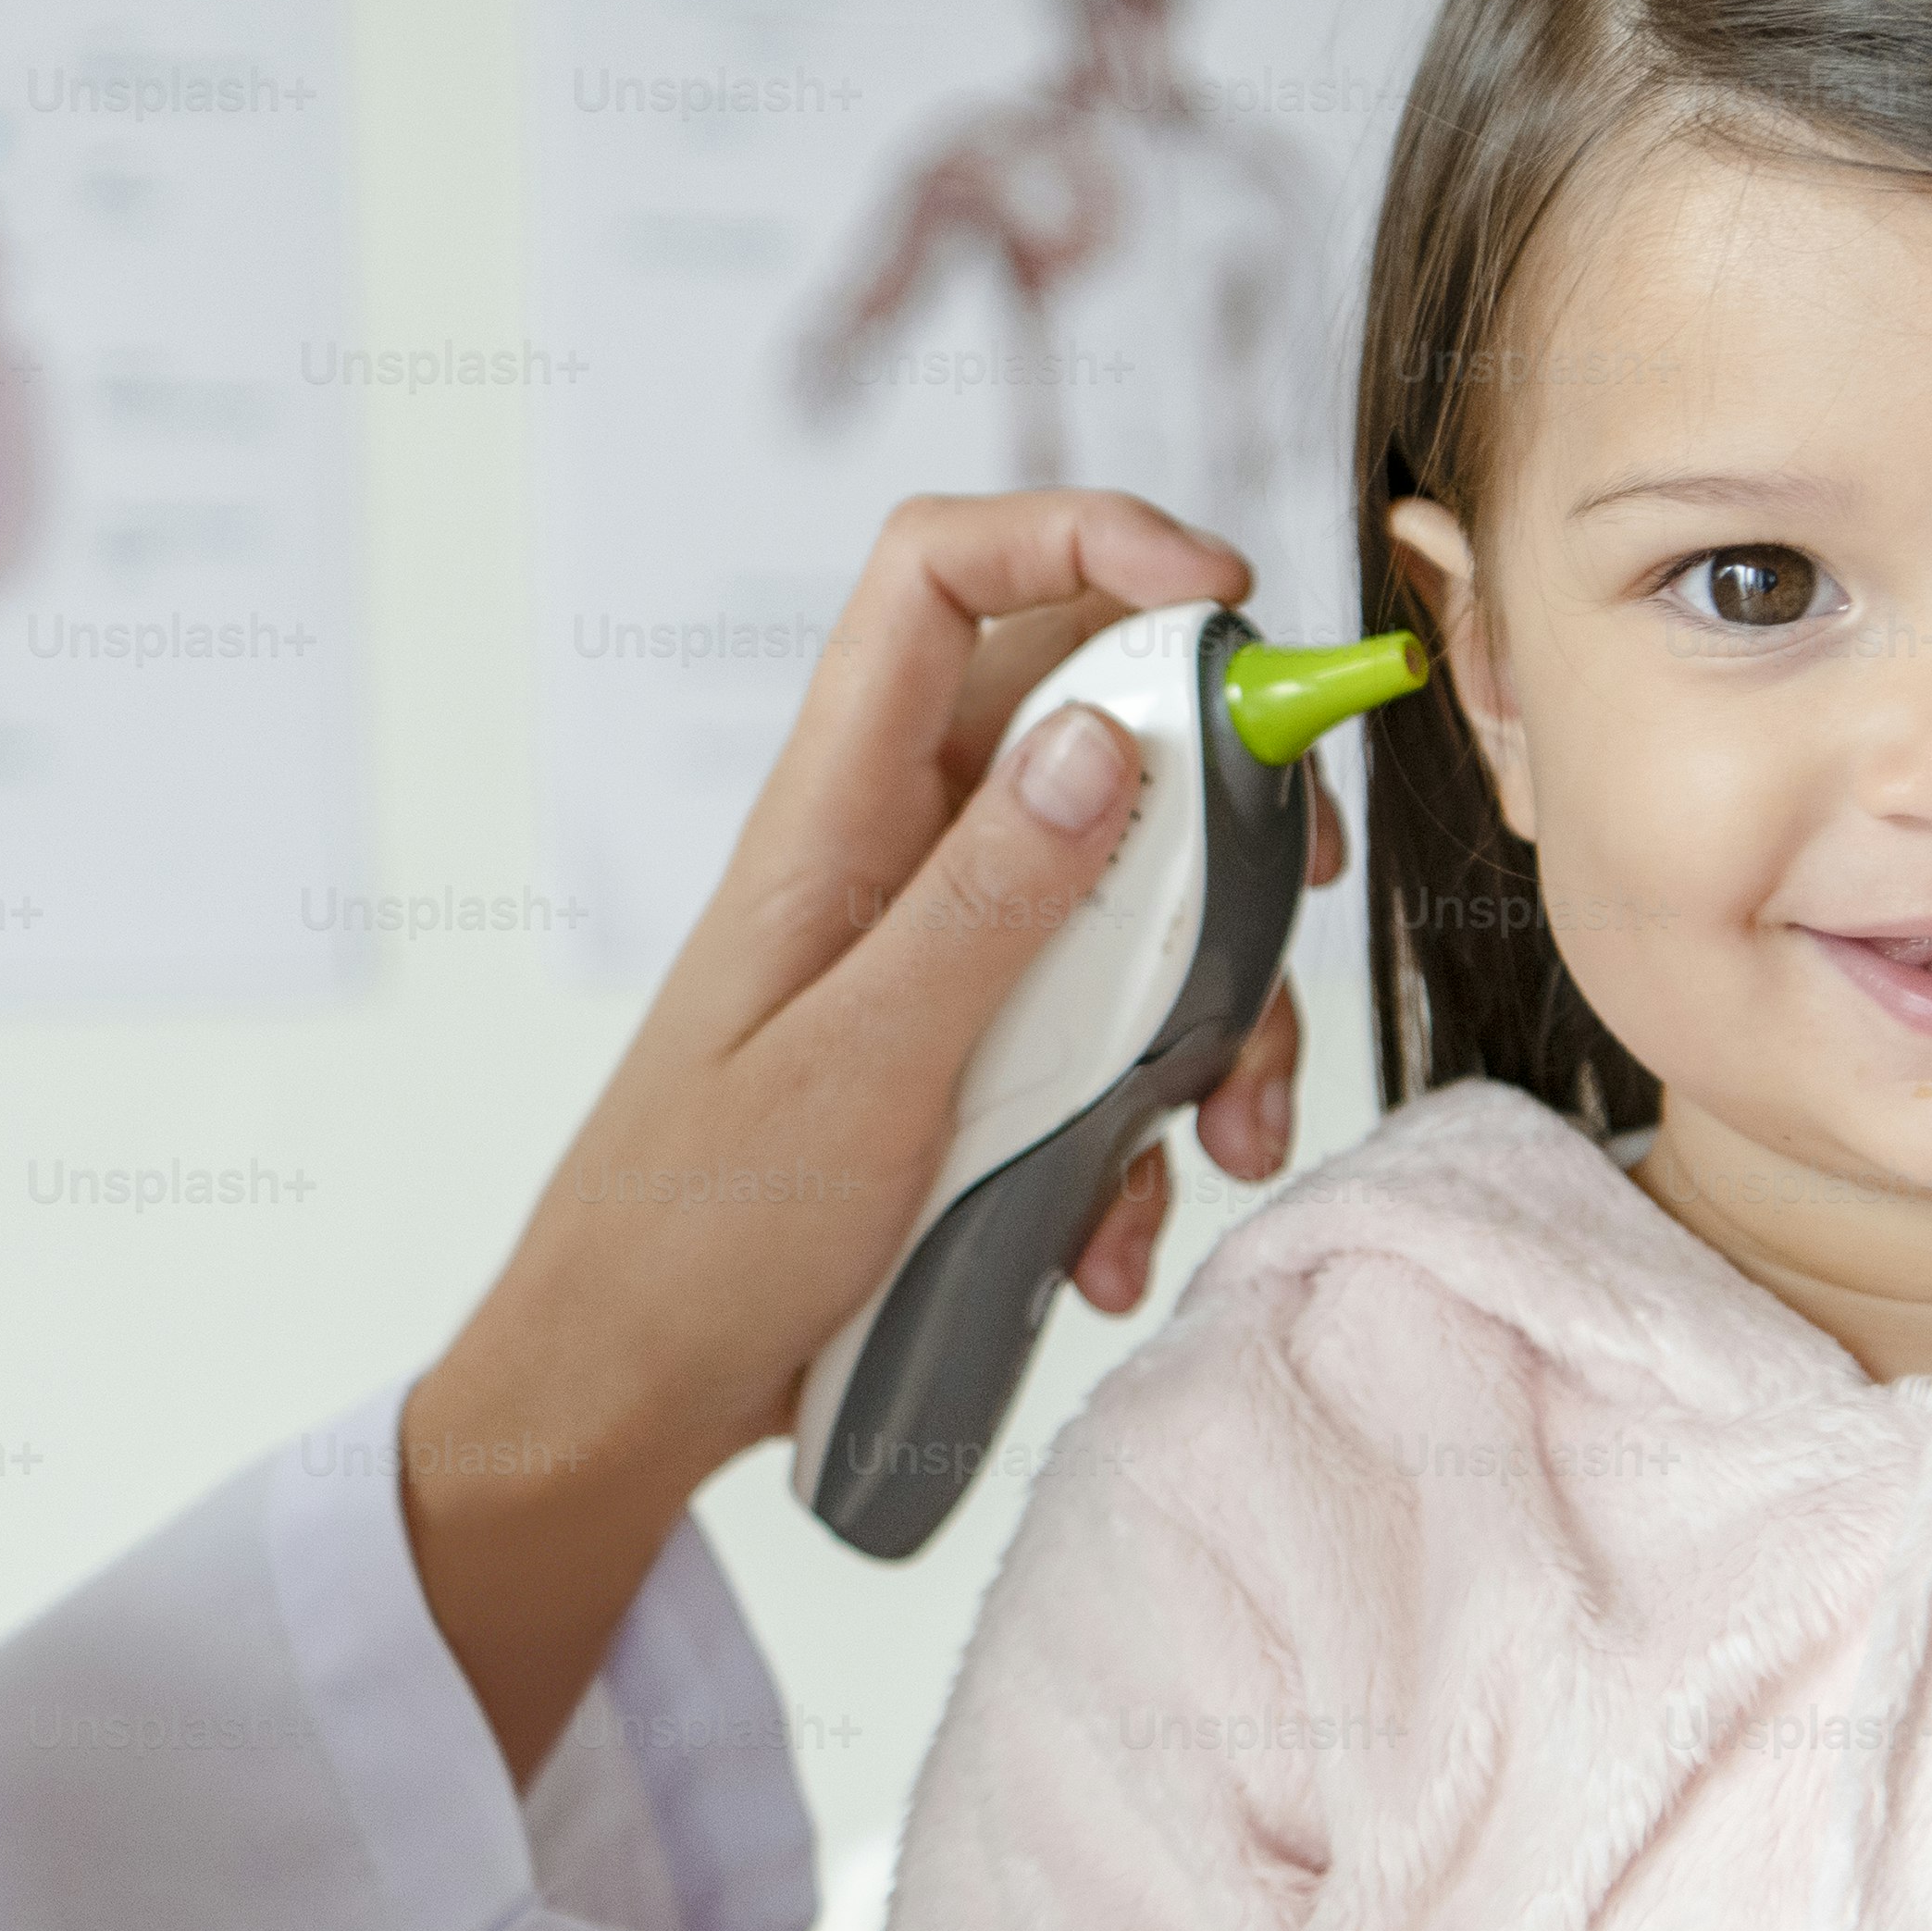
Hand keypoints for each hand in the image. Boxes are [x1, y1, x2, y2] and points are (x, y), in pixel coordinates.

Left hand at [402, 490, 1340, 1769]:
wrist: (632, 1398)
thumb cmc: (695, 1236)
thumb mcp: (861, 1069)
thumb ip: (989, 903)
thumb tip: (1105, 733)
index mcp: (835, 814)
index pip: (937, 577)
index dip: (1079, 532)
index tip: (1221, 595)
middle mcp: (896, 858)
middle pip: (1091, 725)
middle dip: (1222, 811)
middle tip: (1299, 889)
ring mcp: (943, 960)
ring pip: (1130, 901)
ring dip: (1209, 1018)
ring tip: (1228, 1141)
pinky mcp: (974, 1061)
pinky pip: (1104, 1044)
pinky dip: (1143, 1132)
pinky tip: (1115, 1240)